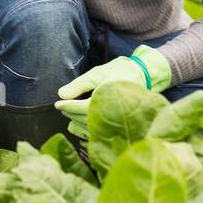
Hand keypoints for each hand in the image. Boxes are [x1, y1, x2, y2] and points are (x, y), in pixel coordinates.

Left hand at [54, 45, 172, 137]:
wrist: (144, 75)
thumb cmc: (120, 71)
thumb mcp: (97, 73)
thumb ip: (79, 84)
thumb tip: (61, 94)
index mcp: (109, 97)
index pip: (84, 107)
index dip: (69, 106)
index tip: (57, 104)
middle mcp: (114, 110)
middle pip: (87, 118)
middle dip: (72, 114)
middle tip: (61, 108)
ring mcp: (118, 118)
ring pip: (94, 127)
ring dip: (79, 125)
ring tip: (68, 121)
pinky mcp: (120, 122)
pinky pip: (102, 131)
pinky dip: (88, 131)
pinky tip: (79, 129)